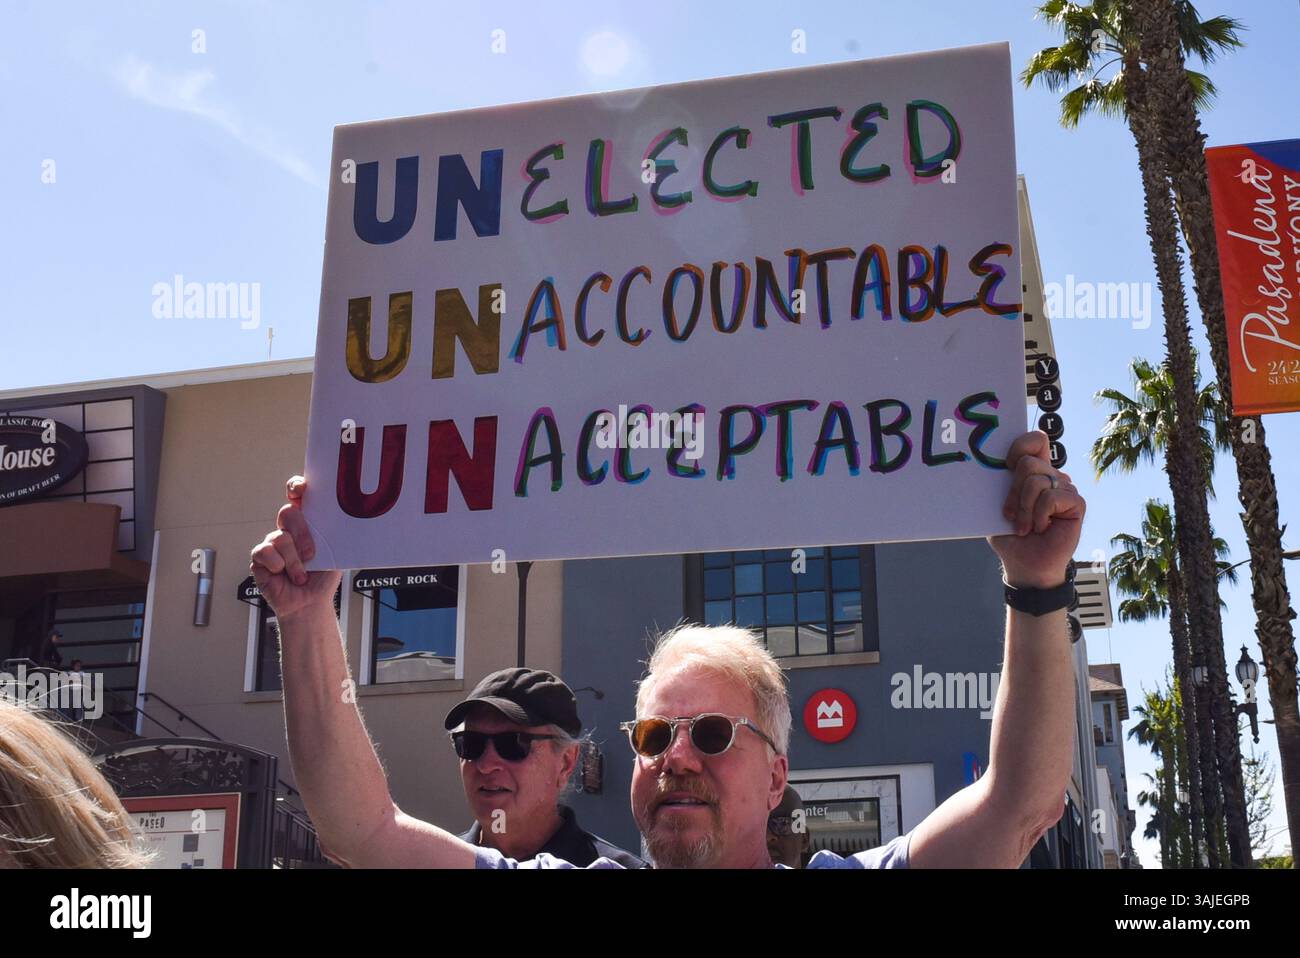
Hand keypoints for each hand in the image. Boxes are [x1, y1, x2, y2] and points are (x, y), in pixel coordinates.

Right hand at [250, 476, 340, 620]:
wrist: (310, 604)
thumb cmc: (323, 578)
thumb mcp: (336, 553)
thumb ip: (335, 534)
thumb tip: (348, 520)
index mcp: (308, 523)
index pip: (298, 496)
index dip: (296, 487)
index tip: (301, 489)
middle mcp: (288, 529)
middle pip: (287, 513)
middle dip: (302, 533)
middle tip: (312, 554)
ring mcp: (272, 542)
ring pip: (280, 537)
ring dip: (295, 561)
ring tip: (301, 575)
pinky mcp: (260, 557)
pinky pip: (266, 552)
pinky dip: (280, 566)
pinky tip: (285, 576)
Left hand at [989, 432, 1084, 587]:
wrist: (1025, 565)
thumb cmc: (1010, 536)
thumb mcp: (996, 507)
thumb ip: (998, 485)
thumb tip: (989, 464)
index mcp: (1032, 472)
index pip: (1034, 440)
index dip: (1020, 446)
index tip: (1007, 466)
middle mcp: (1050, 476)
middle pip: (1029, 462)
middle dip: (1013, 492)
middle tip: (1011, 515)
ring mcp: (1065, 488)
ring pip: (1038, 481)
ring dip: (1024, 508)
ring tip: (1024, 527)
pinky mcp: (1076, 503)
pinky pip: (1052, 497)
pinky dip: (1040, 515)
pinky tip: (1041, 528)